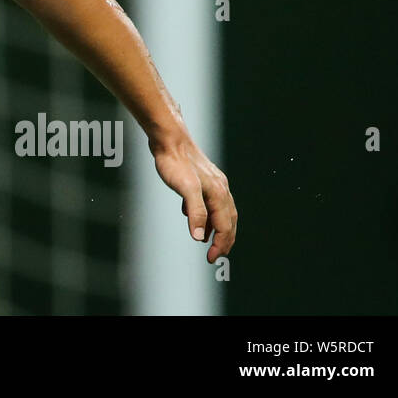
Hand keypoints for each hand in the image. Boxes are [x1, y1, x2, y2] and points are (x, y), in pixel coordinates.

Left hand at [151, 134, 237, 262]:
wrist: (169, 139)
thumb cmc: (176, 161)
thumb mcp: (185, 188)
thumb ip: (195, 212)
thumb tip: (199, 236)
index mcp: (219, 194)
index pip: (224, 226)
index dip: (220, 244)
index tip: (212, 258)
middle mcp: (220, 188)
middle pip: (228, 220)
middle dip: (224, 239)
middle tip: (217, 254)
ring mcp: (212, 183)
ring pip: (220, 211)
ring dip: (215, 227)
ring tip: (206, 239)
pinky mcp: (202, 179)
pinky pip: (209, 202)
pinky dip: (205, 214)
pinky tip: (192, 215)